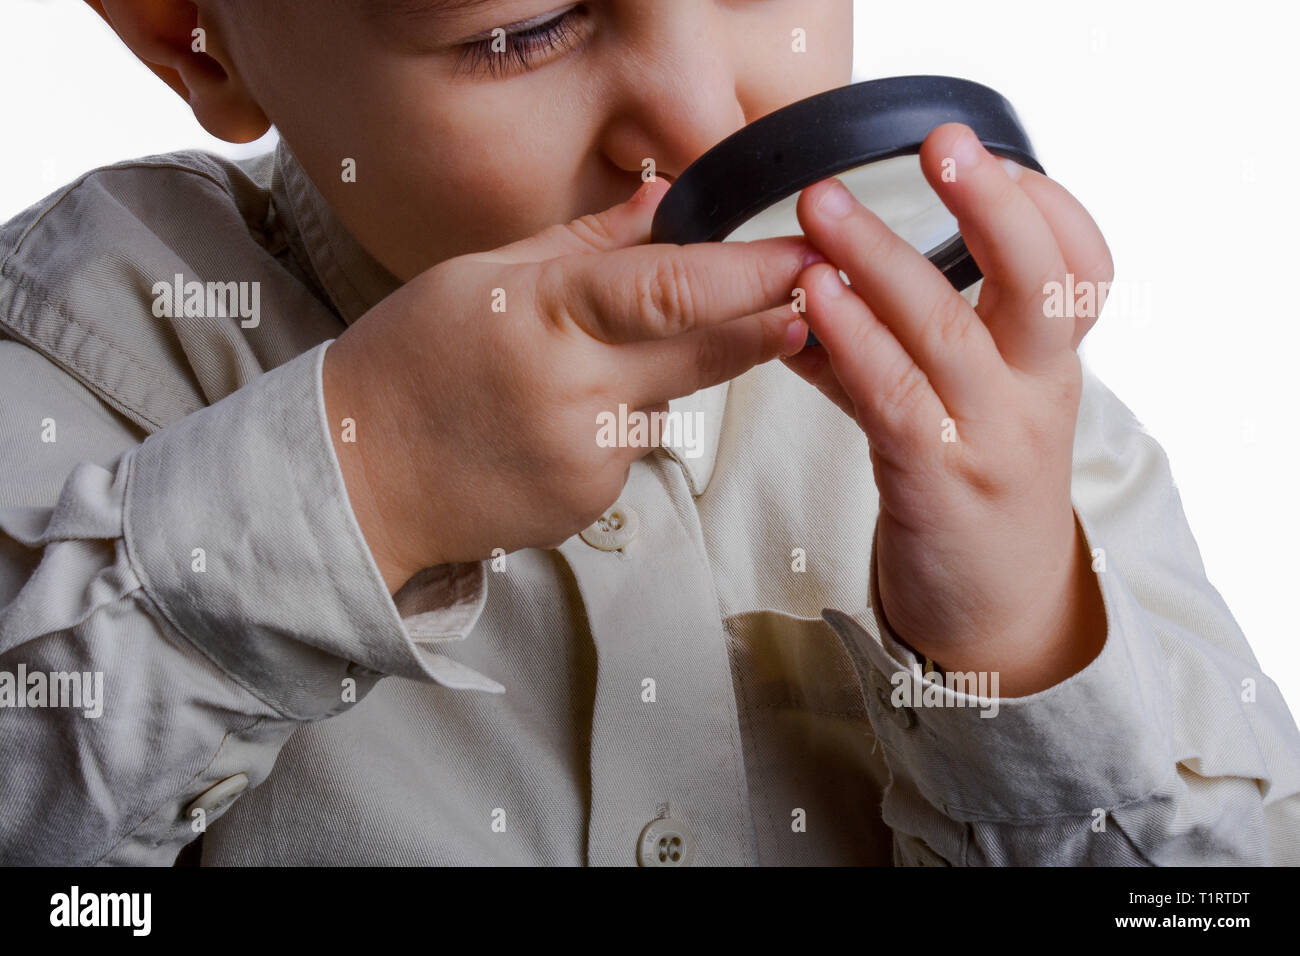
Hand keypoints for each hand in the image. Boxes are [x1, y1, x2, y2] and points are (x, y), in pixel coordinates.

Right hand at [323, 179, 815, 593]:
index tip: (806, 256)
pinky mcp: (593, 503)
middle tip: (804, 298)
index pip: (669, 290)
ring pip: (670, 400)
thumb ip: (586, 243)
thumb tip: (663, 202)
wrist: (361, 478)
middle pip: (705, 353)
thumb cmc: (411, 362)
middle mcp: (574, 393)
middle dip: (763, 323)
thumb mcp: (484, 275)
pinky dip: (619, 422)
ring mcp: (588, 458)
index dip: (751, 275)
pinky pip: (636, 445)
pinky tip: (556, 421)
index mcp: (542, 317)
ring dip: (661, 373)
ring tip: (570, 370)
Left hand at [783, 123, 1109, 695]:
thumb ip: (892, 352)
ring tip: (824, 214)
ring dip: (881, 265)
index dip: (1048, 209)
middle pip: (1038, 286)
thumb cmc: (970, 497)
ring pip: (947, 334)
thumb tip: (810, 293)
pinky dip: (851, 345)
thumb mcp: (957, 413)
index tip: (991, 154)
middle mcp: (1034, 397)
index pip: (1082, 275)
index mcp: (1048, 371)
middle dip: (991, 207)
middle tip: (942, 144)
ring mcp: (990, 441)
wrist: (993, 618)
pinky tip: (811, 308)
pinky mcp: (935, 483)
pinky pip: (893, 399)